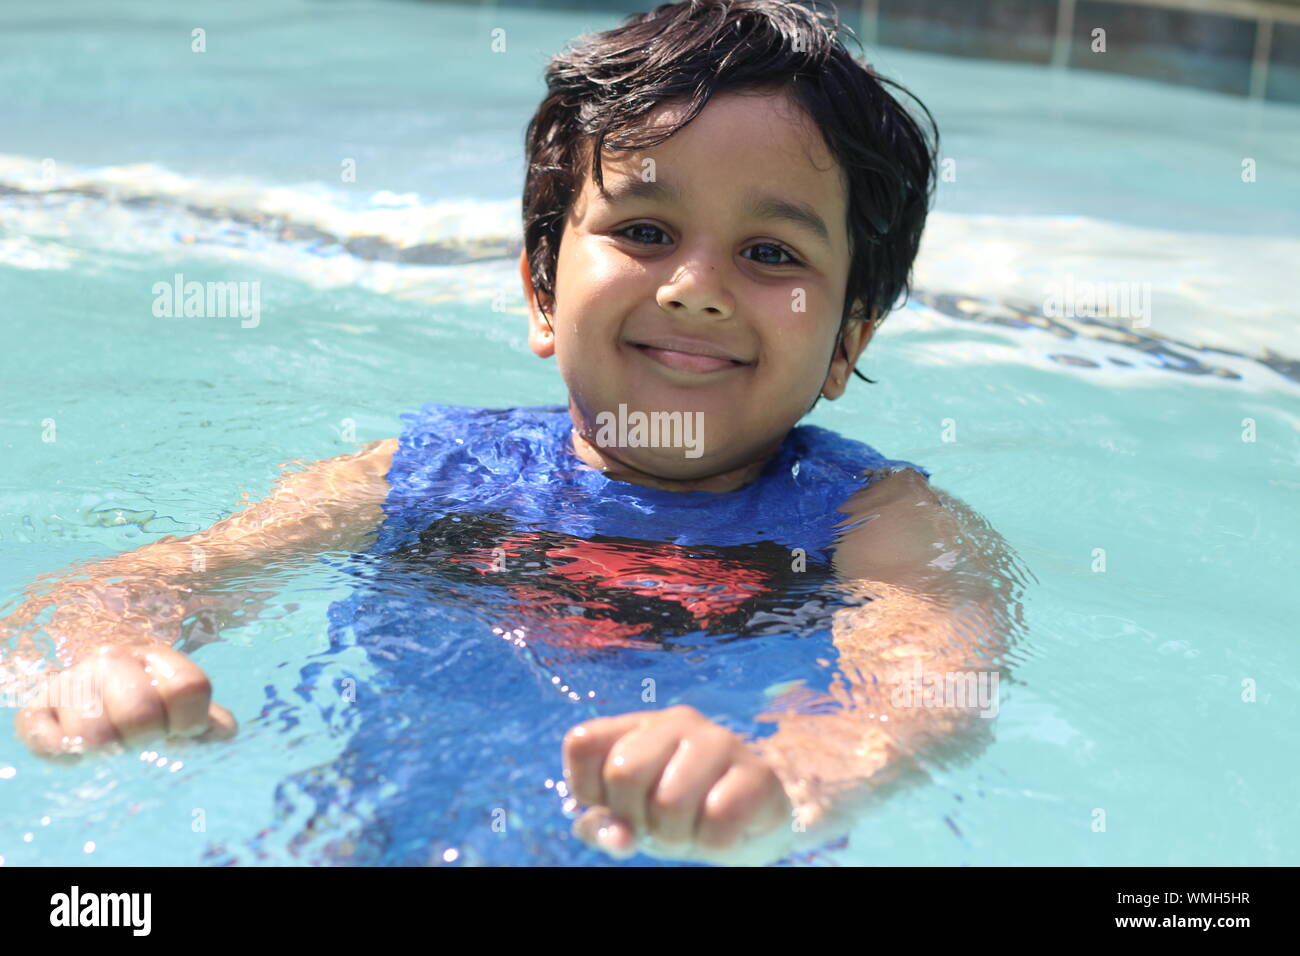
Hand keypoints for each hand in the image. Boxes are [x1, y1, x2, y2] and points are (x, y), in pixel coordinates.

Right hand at [13, 644, 235, 760]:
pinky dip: (68, 756)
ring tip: (111, 742)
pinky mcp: (36, 709)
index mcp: (154, 657)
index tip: (179, 731)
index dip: (189, 722)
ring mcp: (72, 681)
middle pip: (141, 714)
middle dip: (146, 738)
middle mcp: (112, 660)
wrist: (83, 700)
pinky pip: (49, 741)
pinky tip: (78, 750)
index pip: (189, 688)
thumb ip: (208, 722)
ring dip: (109, 749)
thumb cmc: (141, 708)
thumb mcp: (179, 710)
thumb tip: (222, 733)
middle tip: (140, 739)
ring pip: (96, 733)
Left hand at [563, 704, 801, 865]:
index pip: (583, 742)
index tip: (616, 806)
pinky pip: (718, 819)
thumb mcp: (634, 819)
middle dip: (636, 818)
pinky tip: (722, 832)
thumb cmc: (684, 814)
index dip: (588, 788)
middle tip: (659, 826)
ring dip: (676, 836)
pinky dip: (713, 843)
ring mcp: (721, 742)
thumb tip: (618, 838)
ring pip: (671, 801)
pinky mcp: (758, 774)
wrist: (755, 823)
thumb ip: (606, 825)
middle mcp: (678, 722)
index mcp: (640, 726)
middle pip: (624, 772)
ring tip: (691, 831)